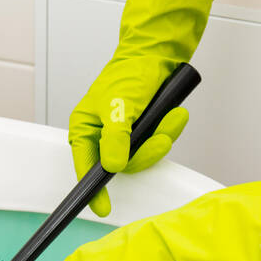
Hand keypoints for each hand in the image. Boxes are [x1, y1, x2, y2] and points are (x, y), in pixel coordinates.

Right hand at [70, 0, 218, 216]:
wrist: (158, 53)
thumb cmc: (131, 72)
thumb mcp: (119, 105)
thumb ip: (116, 138)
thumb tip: (113, 166)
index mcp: (85, 129)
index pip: (85, 167)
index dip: (94, 190)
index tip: (103, 207)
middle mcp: (103, 136)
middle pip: (122, 166)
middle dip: (146, 153)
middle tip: (160, 140)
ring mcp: (125, 135)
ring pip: (144, 155)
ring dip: (162, 138)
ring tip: (172, 117)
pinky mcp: (144, 132)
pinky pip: (158, 144)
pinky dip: (169, 131)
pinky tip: (174, 115)